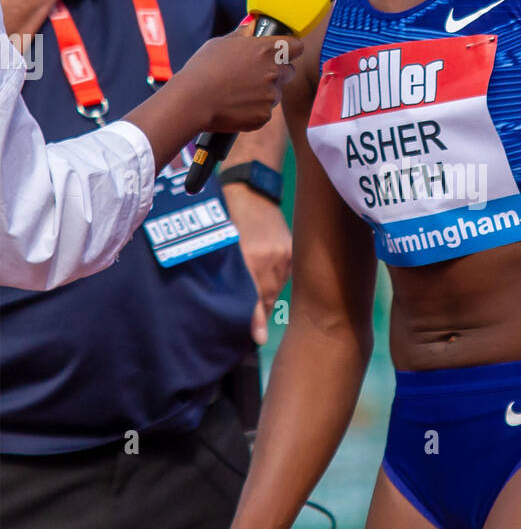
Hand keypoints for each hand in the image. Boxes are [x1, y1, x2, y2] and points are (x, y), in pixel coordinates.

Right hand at [177, 28, 302, 132]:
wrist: (193, 100)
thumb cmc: (203, 68)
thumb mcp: (221, 43)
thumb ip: (242, 35)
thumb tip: (251, 28)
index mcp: (267, 50)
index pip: (296, 47)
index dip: (290, 50)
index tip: (284, 53)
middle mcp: (274, 72)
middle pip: (289, 71)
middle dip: (277, 73)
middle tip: (254, 75)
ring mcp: (271, 96)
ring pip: (275, 93)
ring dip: (264, 93)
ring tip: (237, 93)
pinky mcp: (264, 116)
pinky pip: (264, 112)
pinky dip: (254, 111)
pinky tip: (235, 107)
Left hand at [222, 185, 292, 344]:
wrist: (249, 188)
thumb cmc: (225, 215)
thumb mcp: (221, 244)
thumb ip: (227, 273)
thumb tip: (234, 300)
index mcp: (250, 257)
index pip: (254, 297)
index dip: (255, 320)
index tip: (258, 340)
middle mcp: (270, 258)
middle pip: (267, 296)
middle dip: (259, 310)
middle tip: (252, 327)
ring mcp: (284, 254)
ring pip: (276, 286)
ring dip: (266, 294)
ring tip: (258, 301)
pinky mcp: (291, 250)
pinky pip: (284, 275)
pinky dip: (275, 280)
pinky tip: (266, 277)